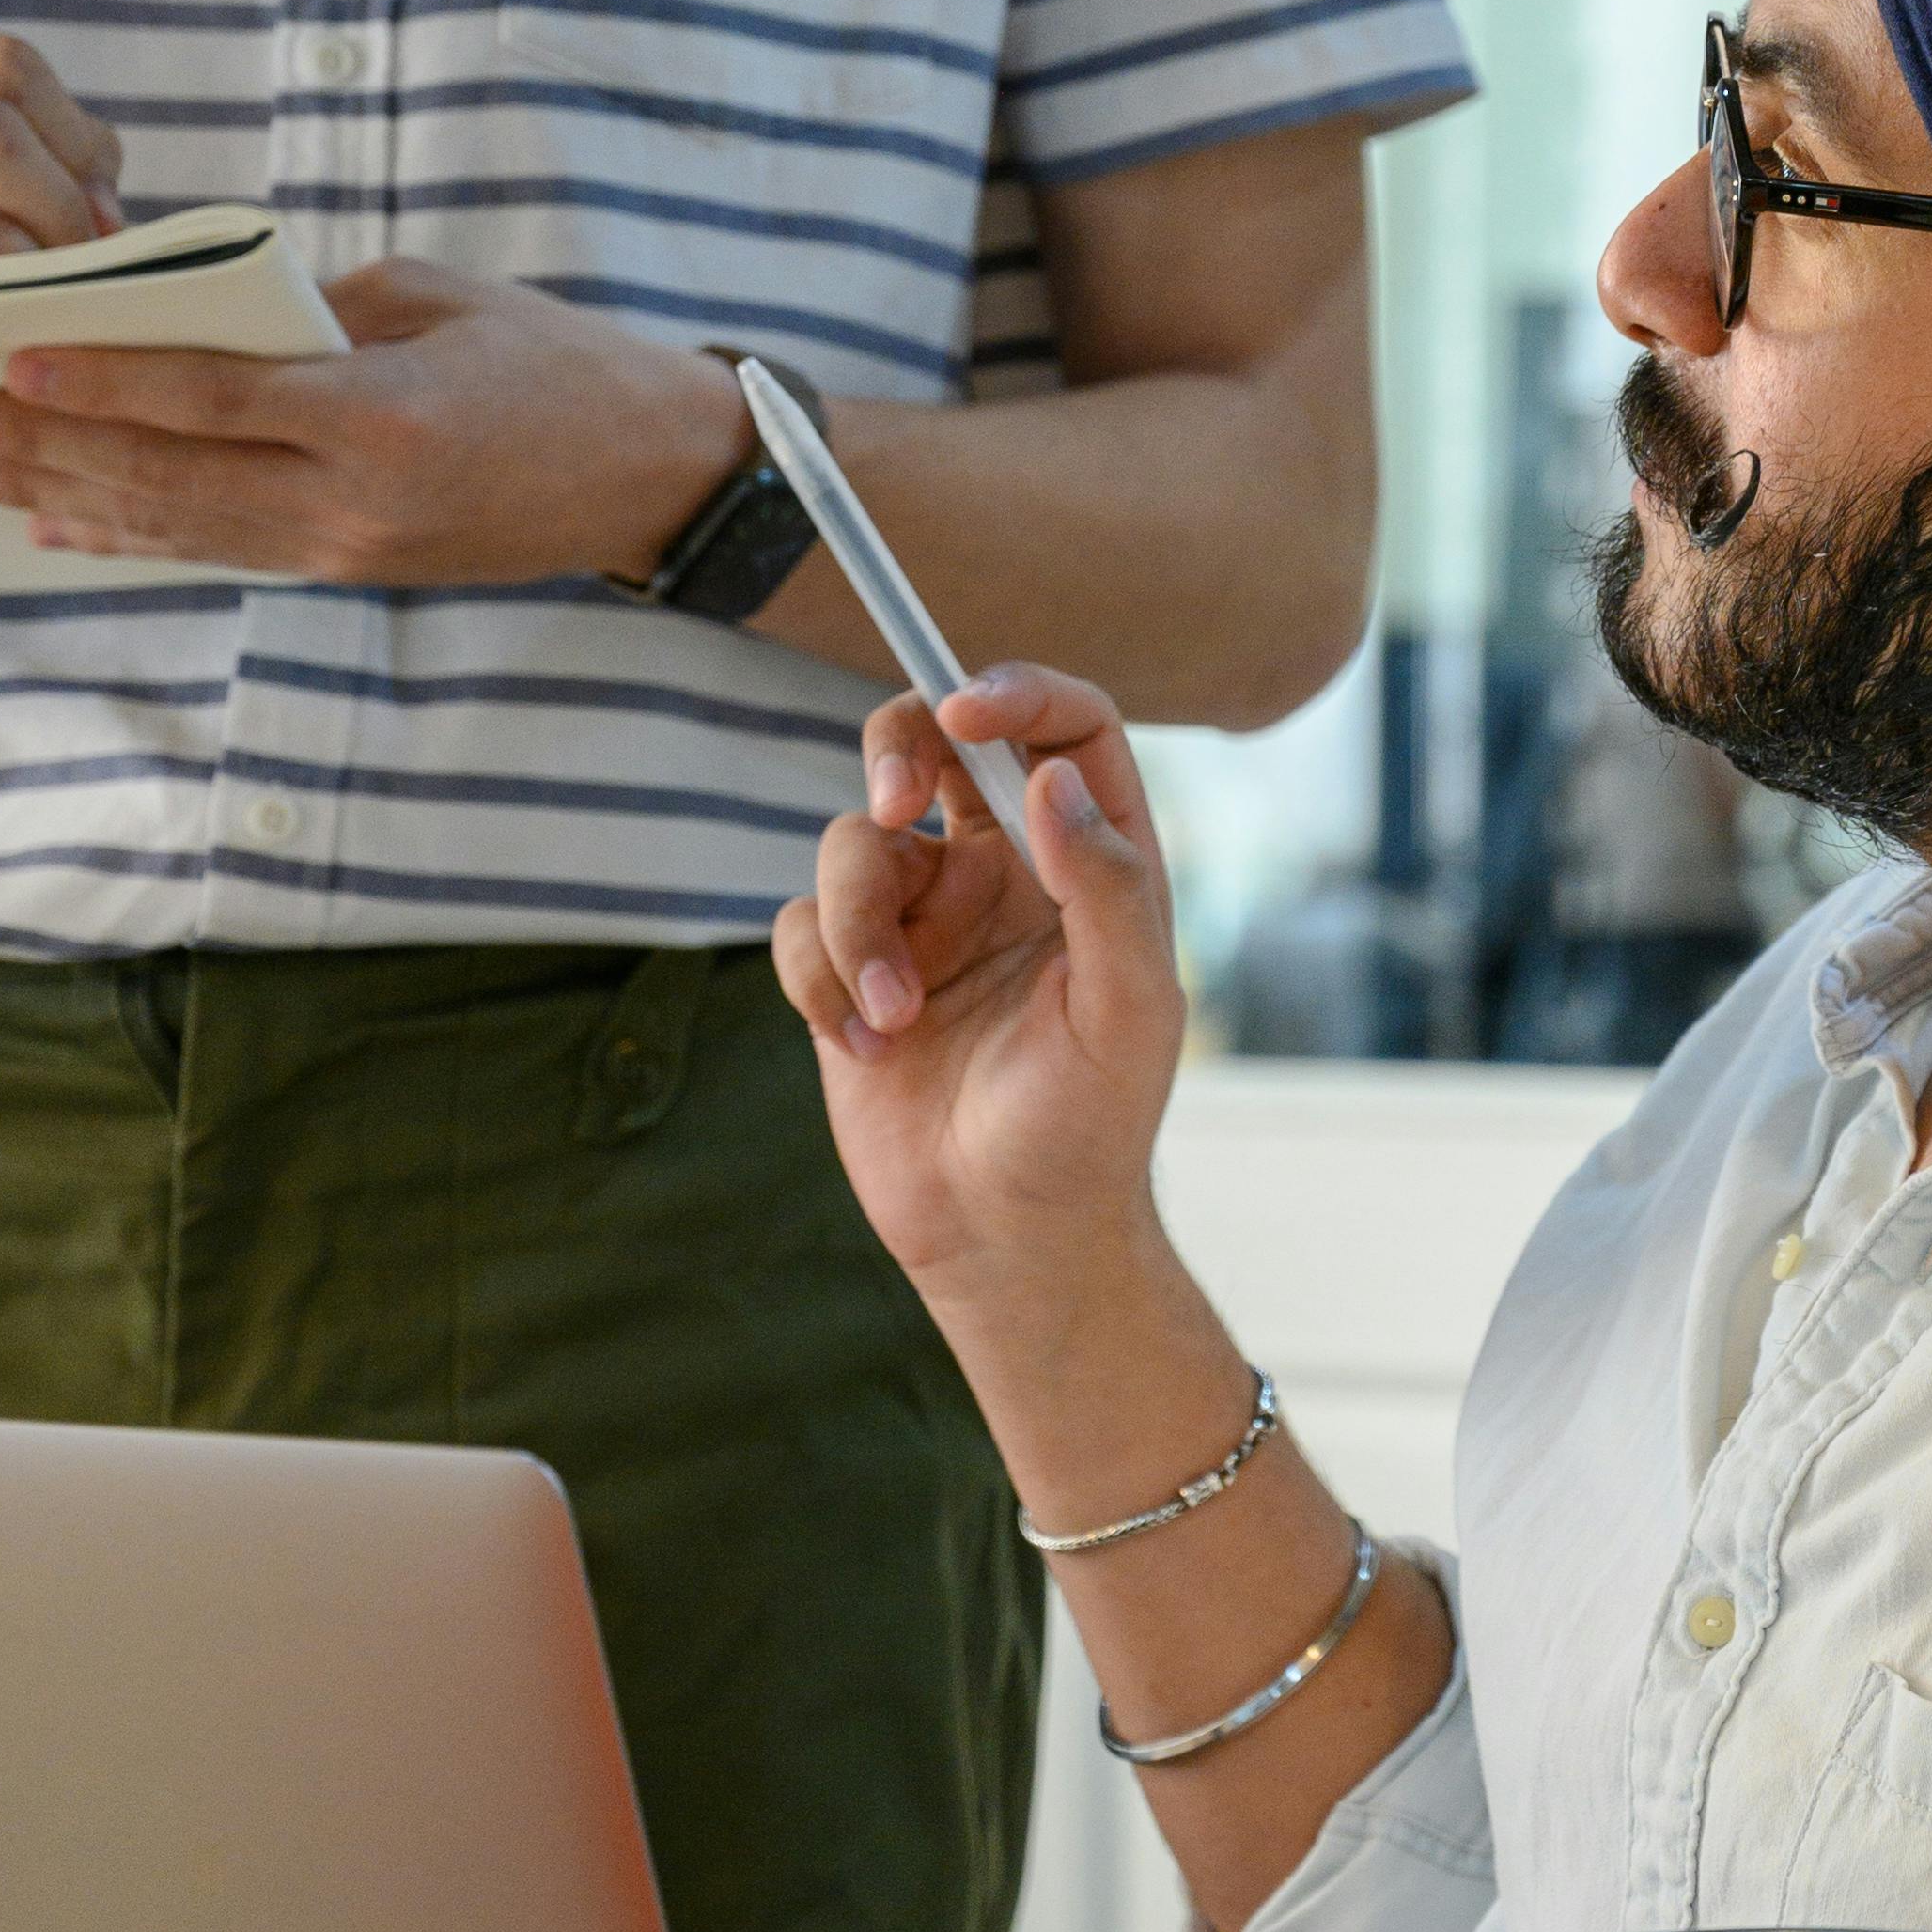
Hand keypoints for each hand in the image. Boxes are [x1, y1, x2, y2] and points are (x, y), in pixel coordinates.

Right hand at [0, 13, 123, 463]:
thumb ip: (2, 153)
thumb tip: (109, 200)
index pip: (7, 66)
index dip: (79, 140)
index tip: (99, 207)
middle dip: (69, 202)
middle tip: (91, 264)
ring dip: (47, 266)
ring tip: (52, 303)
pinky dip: (0, 311)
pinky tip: (3, 336)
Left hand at [0, 266, 746, 582]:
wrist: (650, 478)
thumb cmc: (555, 363)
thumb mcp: (437, 299)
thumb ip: (314, 308)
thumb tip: (198, 309)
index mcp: (377, 414)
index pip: (211, 398)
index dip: (104, 383)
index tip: (12, 359)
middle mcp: (346, 499)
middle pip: (164, 474)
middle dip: (40, 447)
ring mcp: (341, 547)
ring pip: (171, 523)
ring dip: (56, 495)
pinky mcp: (344, 567)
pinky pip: (214, 549)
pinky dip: (128, 535)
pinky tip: (52, 524)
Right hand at [770, 667, 1187, 1316]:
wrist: (1005, 1238)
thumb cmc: (1089, 1128)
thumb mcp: (1130, 1009)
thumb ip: (1106, 886)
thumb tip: (1052, 780)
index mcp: (1087, 860)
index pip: (1065, 729)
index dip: (1017, 693)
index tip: (969, 712)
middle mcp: (1003, 869)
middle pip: (930, 740)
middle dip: (897, 748)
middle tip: (895, 803)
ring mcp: (921, 916)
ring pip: (852, 842)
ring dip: (859, 926)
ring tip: (895, 1017)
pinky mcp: (849, 971)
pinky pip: (801, 926)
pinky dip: (822, 979)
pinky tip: (865, 1047)